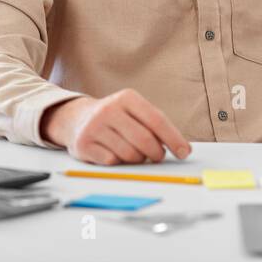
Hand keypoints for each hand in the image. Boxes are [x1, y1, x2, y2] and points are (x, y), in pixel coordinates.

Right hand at [41, 89, 191, 164]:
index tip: (185, 152)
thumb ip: (156, 126)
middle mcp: (109, 109)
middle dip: (156, 153)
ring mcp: (94, 127)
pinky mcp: (84, 144)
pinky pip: (113, 162)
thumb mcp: (134, 112)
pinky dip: (119, 163)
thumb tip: (183, 148)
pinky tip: (114, 153)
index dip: (173, 138)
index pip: (157, 120)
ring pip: (129, 154)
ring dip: (138, 159)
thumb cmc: (116, 118)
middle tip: (158, 156)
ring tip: (134, 153)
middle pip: (144, 140)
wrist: (76, 119)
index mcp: (127, 98)